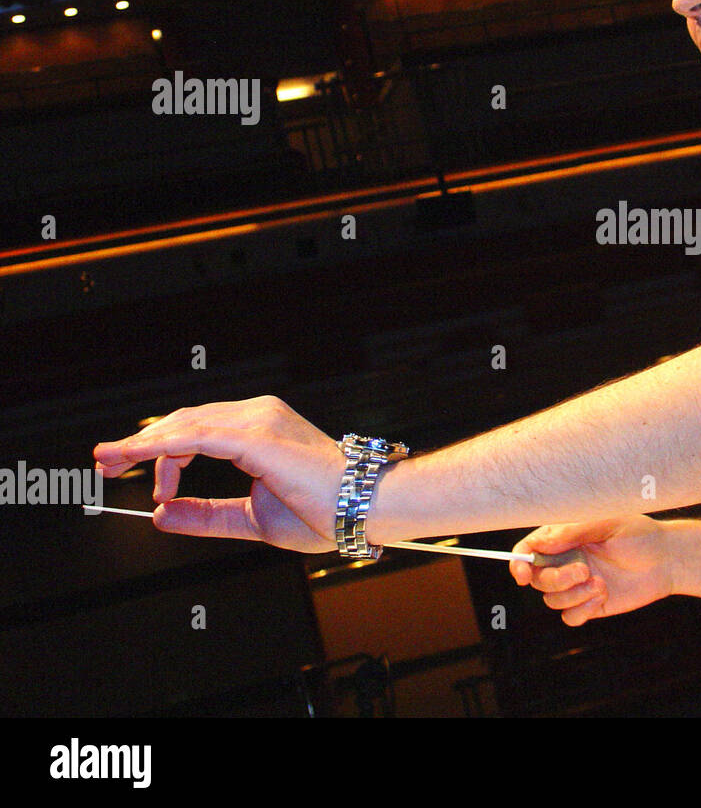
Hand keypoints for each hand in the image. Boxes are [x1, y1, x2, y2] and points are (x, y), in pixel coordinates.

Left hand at [93, 395, 343, 552]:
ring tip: (111, 461)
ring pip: (184, 425)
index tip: (139, 479)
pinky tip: (137, 456)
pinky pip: (197, 436)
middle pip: (183, 422)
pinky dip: (162, 446)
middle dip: (139, 443)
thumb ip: (207, 515)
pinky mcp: (257, 435)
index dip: (159, 451)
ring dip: (142, 444)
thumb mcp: (251, 518)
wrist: (364, 507)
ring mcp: (258, 420)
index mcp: (260, 429)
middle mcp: (258, 415)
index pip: (196, 430)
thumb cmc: (324, 511)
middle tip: (104, 463)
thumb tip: (161, 514)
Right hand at [509, 516, 674, 625]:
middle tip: (583, 571)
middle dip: (555, 580)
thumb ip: (573, 531)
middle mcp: (567, 562)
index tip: (523, 573)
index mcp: (565, 538)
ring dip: (573, 595)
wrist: (667, 558)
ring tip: (601, 583)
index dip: (519, 562)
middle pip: (539, 580)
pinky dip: (581, 610)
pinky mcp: (591, 606)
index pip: (530, 550)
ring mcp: (578, 586)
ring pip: (552, 601)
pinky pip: (570, 617)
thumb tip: (540, 543)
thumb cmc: (638, 533)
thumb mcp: (606, 522)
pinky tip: (602, 595)